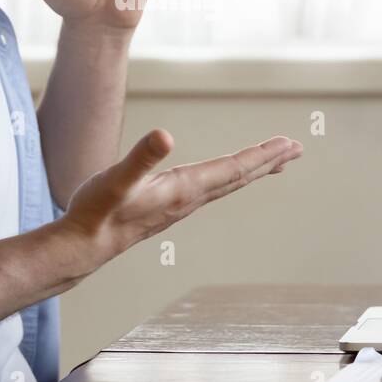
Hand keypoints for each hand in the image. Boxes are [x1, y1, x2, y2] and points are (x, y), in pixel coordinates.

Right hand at [59, 129, 304, 266]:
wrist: (84, 245)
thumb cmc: (98, 211)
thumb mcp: (118, 179)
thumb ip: (141, 158)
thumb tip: (165, 135)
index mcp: (185, 188)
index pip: (233, 168)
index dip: (261, 154)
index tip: (289, 143)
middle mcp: (190, 198)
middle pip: (239, 176)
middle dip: (268, 161)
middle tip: (296, 147)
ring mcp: (182, 204)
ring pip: (228, 183)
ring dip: (253, 169)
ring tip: (275, 160)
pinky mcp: (171, 205)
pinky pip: (213, 188)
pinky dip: (230, 176)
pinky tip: (229, 175)